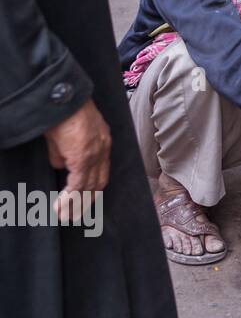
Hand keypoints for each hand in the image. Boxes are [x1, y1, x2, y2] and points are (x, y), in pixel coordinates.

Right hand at [44, 99, 110, 223]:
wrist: (62, 100)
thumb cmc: (61, 113)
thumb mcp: (63, 137)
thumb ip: (63, 154)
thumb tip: (61, 167)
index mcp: (102, 143)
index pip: (101, 171)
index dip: (93, 188)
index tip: (85, 201)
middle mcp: (103, 150)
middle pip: (98, 182)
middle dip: (87, 201)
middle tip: (75, 215)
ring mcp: (95, 154)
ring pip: (89, 186)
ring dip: (77, 204)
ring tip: (66, 217)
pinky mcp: (83, 157)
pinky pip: (78, 183)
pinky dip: (70, 197)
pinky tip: (61, 207)